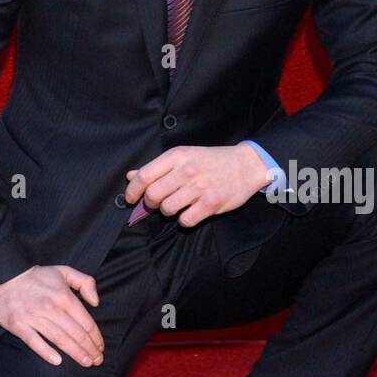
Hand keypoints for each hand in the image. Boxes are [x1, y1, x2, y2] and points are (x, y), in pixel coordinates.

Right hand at [0, 265, 102, 367]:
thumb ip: (85, 282)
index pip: (86, 322)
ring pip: (59, 339)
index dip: (96, 337)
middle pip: (76, 334)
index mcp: (64, 296)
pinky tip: (57, 361)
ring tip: (86, 363)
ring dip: (75, 353)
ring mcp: (33, 317)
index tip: (101, 347)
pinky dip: (46, 352)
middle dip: (90, 349)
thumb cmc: (36, 276)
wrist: (2, 274)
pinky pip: (34, 341)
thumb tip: (95, 302)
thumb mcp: (64, 271)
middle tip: (97, 361)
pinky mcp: (17, 324)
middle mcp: (51, 308)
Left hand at [125, 144, 270, 226]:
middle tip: (156, 203)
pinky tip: (189, 213)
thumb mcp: (184, 156)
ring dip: (168, 211)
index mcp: (177, 156)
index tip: (131, 198)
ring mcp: (199, 188)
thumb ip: (157, 167)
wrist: (246, 165)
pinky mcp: (211, 204)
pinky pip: (186, 220)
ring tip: (175, 206)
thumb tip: (131, 176)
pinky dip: (184, 220)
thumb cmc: (212, 161)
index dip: (133, 190)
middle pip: (153, 195)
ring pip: (167, 209)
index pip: (144, 175)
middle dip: (150, 203)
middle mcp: (187, 171)